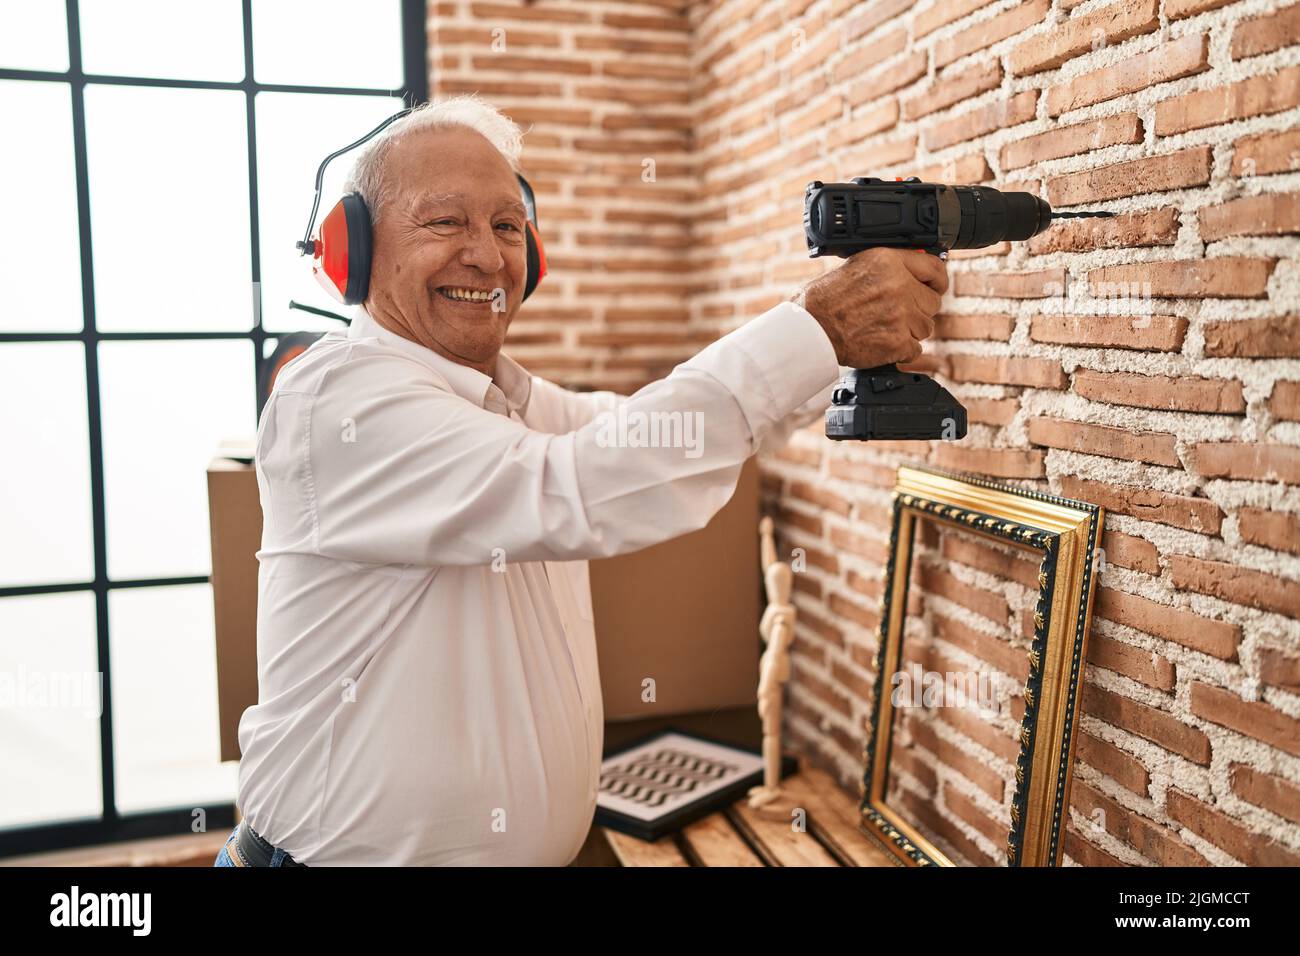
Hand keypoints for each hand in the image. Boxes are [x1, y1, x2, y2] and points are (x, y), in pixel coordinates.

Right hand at [791, 247, 947, 367]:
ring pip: (925, 327)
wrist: (812, 328)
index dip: (938, 281)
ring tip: (882, 328)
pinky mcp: (898, 342)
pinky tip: (881, 342)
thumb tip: (917, 270)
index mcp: (889, 261)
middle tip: (893, 313)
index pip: (934, 267)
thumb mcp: (858, 265)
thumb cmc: (826, 298)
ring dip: (909, 330)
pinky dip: (900, 350)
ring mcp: (901, 315)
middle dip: (917, 309)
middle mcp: (899, 286)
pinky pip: (915, 349)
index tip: (936, 287)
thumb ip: (890, 266)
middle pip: (932, 302)